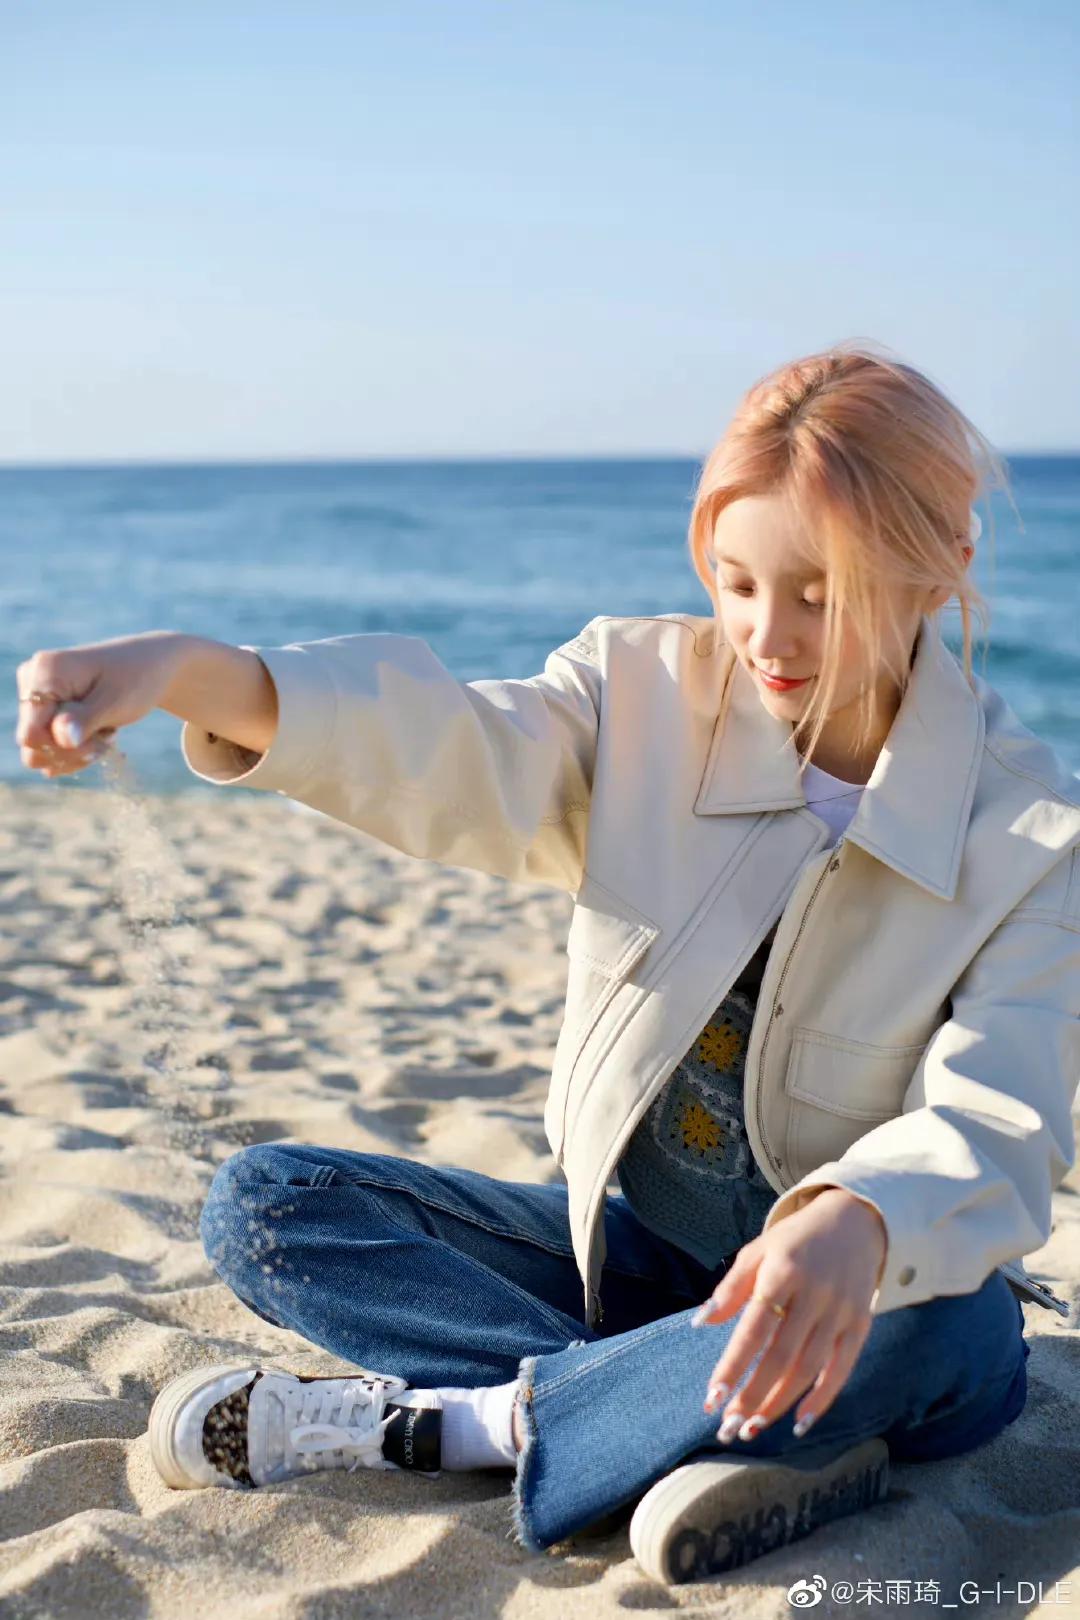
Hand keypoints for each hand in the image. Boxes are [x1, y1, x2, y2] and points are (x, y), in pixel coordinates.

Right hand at [15, 631, 186, 778]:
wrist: (150, 667)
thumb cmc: (136, 678)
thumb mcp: (116, 700)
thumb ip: (85, 719)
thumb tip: (62, 738)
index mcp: (44, 672)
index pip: (31, 734)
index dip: (63, 748)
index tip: (97, 741)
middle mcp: (30, 681)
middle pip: (34, 746)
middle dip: (72, 751)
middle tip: (106, 737)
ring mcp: (35, 696)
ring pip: (39, 752)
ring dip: (75, 753)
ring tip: (103, 733)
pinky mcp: (44, 711)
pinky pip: (46, 749)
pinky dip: (74, 751)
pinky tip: (96, 736)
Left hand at [692, 1187, 886, 1443]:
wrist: (853, 1221)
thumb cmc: (795, 1241)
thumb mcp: (758, 1251)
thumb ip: (731, 1288)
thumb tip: (701, 1324)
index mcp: (782, 1272)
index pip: (753, 1329)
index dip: (733, 1366)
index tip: (712, 1397)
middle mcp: (814, 1294)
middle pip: (780, 1356)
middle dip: (752, 1397)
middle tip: (728, 1428)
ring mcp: (841, 1311)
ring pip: (808, 1369)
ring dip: (779, 1404)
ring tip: (752, 1428)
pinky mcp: (861, 1325)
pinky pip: (841, 1370)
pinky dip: (822, 1400)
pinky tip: (799, 1423)